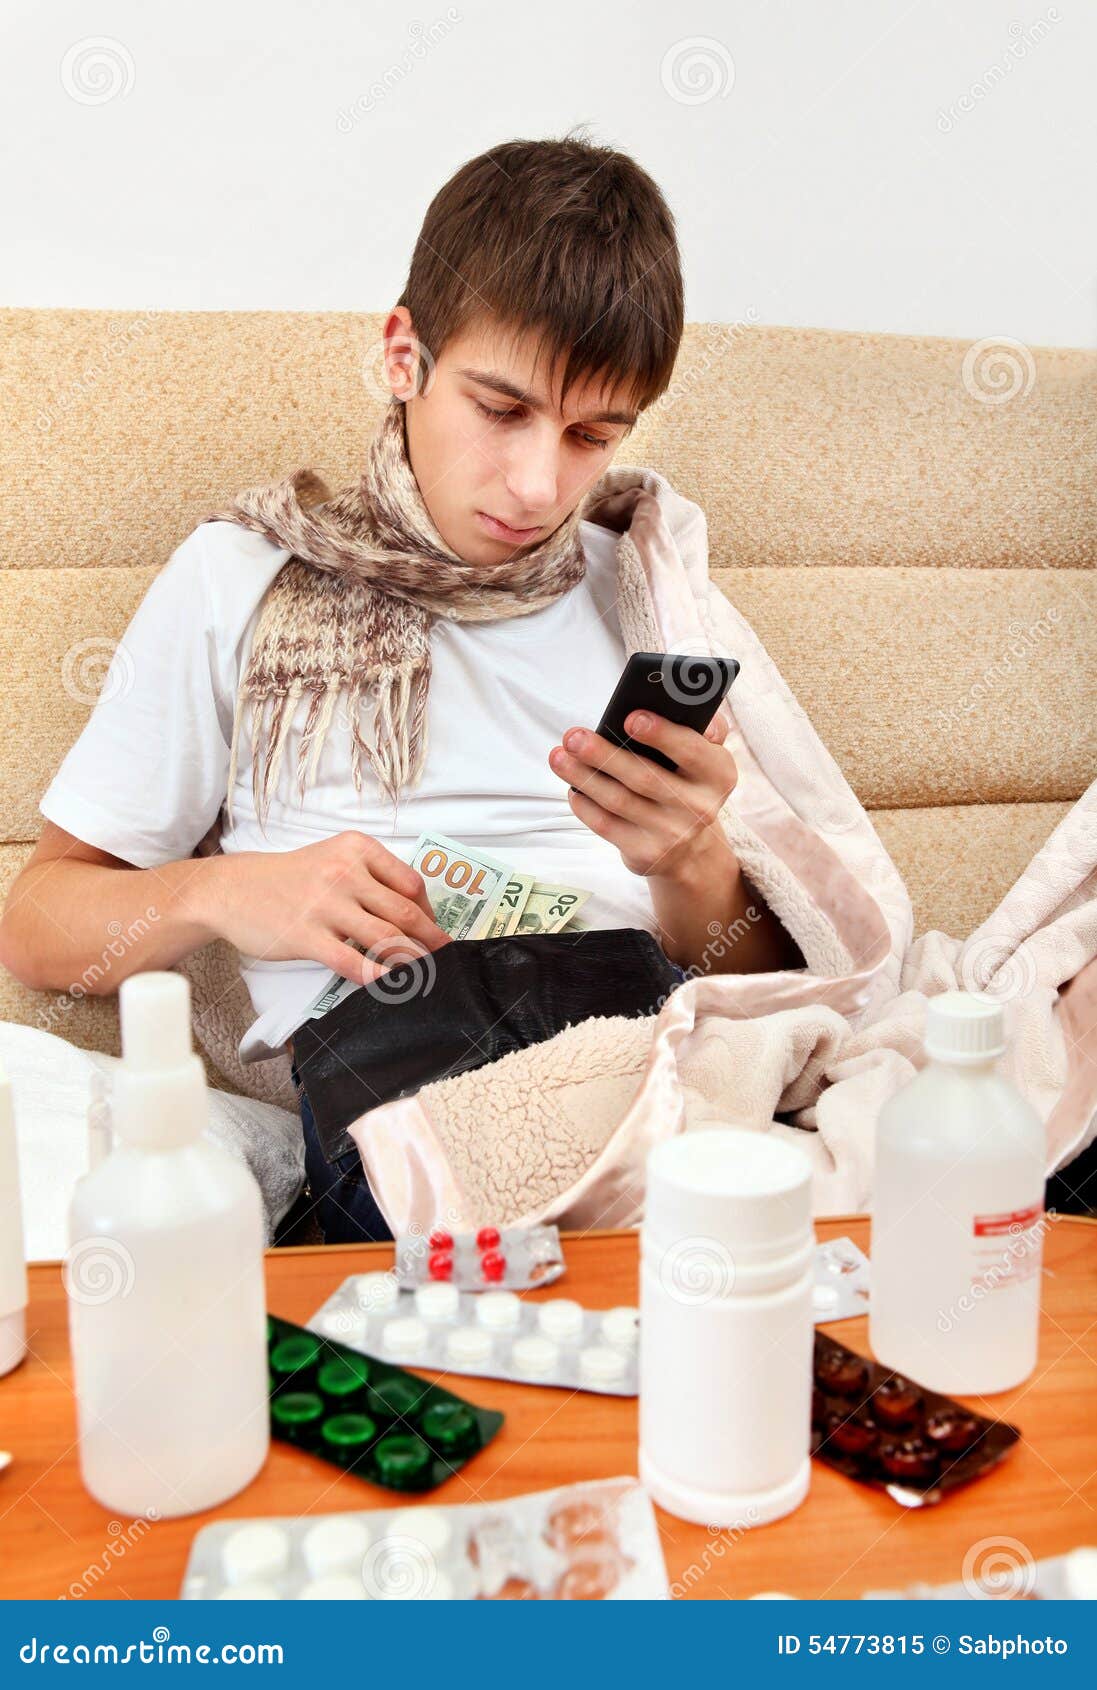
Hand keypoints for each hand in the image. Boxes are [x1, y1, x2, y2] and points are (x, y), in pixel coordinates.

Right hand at [205, 831, 451, 984]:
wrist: (233, 889)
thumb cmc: (288, 878)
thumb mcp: (332, 858)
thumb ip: (370, 878)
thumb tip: (413, 914)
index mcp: (357, 849)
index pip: (411, 882)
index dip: (431, 911)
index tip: (434, 930)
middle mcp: (345, 872)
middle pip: (405, 911)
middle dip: (431, 939)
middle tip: (444, 957)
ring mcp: (325, 905)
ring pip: (385, 937)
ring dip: (412, 960)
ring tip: (424, 973)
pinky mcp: (307, 936)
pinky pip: (353, 962)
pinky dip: (377, 976)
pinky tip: (388, 983)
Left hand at [547, 708, 737, 881]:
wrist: (690, 849)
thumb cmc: (687, 783)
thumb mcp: (705, 756)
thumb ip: (704, 725)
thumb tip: (687, 704)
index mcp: (719, 773)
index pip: (691, 750)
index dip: (662, 734)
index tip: (630, 717)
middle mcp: (701, 807)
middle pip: (645, 777)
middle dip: (604, 754)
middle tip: (573, 736)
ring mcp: (673, 835)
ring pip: (619, 801)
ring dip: (583, 776)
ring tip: (559, 755)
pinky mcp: (646, 854)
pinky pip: (607, 826)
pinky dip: (585, 804)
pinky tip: (571, 787)